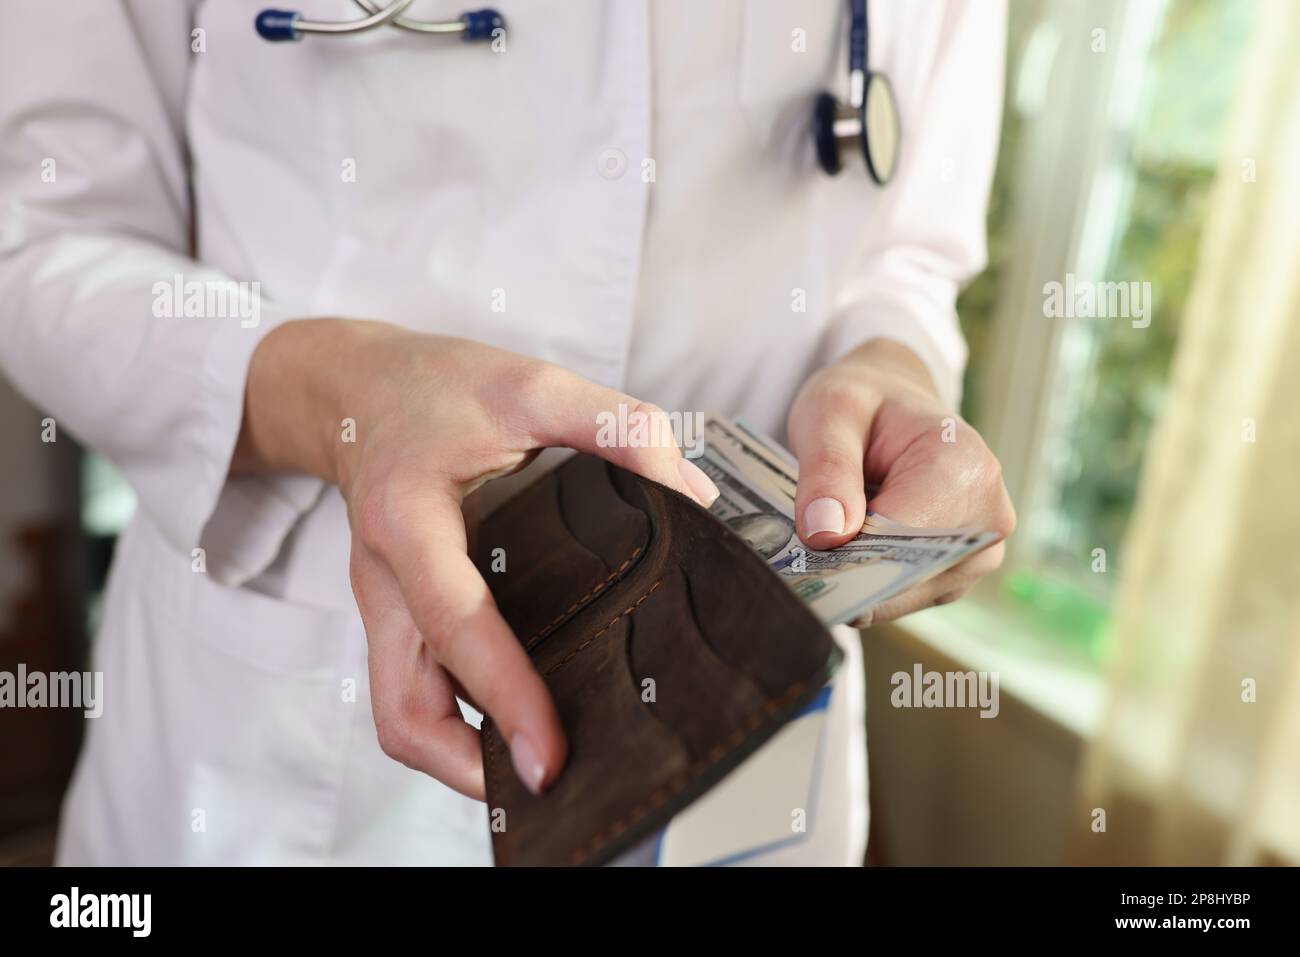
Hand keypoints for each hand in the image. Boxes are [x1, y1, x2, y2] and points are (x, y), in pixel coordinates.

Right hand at [236, 319, 719, 799]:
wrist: (362, 388)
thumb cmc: (439, 387)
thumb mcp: (534, 384)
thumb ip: (619, 428)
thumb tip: (691, 501)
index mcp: (410, 519)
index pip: (454, 623)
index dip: (503, 693)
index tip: (549, 752)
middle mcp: (385, 578)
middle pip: (402, 710)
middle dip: (468, 766)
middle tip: (552, 781)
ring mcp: (385, 606)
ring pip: (402, 714)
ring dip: (462, 756)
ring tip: (542, 764)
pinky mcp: (398, 616)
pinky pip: (417, 690)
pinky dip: (461, 722)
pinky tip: (519, 717)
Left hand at [786, 339, 1014, 625]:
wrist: (895, 407)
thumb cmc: (864, 404)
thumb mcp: (830, 412)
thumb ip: (827, 470)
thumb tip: (825, 535)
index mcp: (965, 468)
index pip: (899, 539)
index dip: (843, 551)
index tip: (797, 553)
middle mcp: (986, 521)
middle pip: (901, 576)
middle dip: (843, 570)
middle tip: (797, 552)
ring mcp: (976, 557)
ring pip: (896, 596)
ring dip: (851, 577)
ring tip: (826, 535)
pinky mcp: (954, 578)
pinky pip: (898, 597)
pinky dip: (863, 582)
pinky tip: (845, 549)